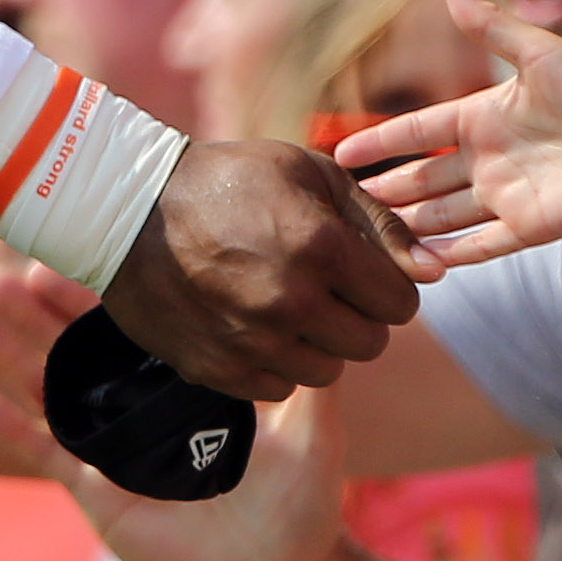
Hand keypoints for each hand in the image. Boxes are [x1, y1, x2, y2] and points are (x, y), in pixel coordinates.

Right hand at [0, 262, 346, 560]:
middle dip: (30, 315)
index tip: (56, 259)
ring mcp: (112, 451)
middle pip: (72, 351)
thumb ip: (307, 373)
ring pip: (47, 395)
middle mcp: (138, 410)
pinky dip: (9, 430)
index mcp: (179, 385)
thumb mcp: (312, 427)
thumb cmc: (302, 506)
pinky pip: (46, 455)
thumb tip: (325, 302)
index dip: (88, 295)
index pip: (125, 328)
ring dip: (7, 359)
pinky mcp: (98, 495)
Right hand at [108, 139, 432, 404]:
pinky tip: (250, 325)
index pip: (400, 305)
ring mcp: (251, 341)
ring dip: (315, 343)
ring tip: (282, 305)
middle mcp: (290, 301)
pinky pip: (276, 387)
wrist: (125, 209)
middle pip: (368, 344)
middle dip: (355, 317)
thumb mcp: (310, 174)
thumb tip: (436, 272)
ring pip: (326, 371)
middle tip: (321, 289)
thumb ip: (379, 222)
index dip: (386, 287)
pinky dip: (273, 362)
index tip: (358, 273)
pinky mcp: (217, 368)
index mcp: (321, 248)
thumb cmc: (228, 180)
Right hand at [340, 0, 561, 265]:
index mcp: (484, 116)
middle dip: (387, 191)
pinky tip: (416, 263)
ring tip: (369, 235)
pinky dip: (449, 257)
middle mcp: (489, 158)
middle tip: (345, 203)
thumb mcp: (537, 52)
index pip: (419, 131)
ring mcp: (507, 195)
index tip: (341, 154)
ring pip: (443, 216)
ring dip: (408, 225)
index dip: (381, 141)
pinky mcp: (529, 226)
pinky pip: (480, 245)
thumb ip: (490, 27)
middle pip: (424, 179)